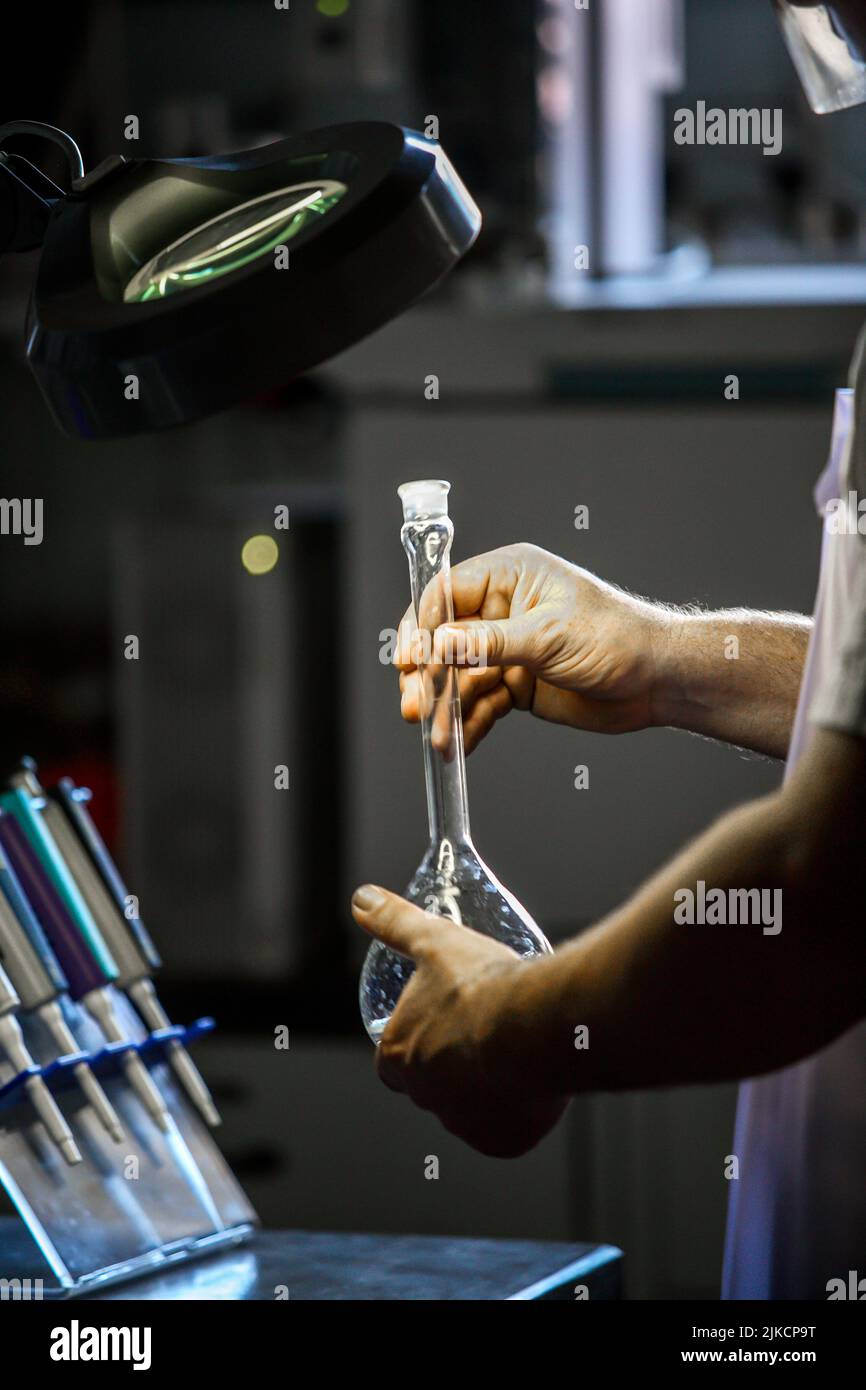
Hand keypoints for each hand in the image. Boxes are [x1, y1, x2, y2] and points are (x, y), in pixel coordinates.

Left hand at [352, 884, 567, 1157]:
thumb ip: (396, 923)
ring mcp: (464, 1124)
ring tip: (511, 1053)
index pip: (391, 1061)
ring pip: (469, 1110)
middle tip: (480, 1033)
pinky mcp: (502, 1142)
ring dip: (483, 1089)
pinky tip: (530, 1084)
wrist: (537, 1025)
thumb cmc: (481, 985)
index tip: (436, 1028)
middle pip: (430, 1087)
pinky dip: (515, 1113)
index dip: (410, 1045)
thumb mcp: (433, 942)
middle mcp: (425, 1097)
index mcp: (399, 1055)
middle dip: (449, 1067)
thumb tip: (363, 900)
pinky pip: (505, 1131)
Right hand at [396, 543, 669, 753]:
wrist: (657, 680)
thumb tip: (437, 644)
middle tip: (416, 707)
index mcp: (509, 576)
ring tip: (438, 738)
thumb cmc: (617, 637)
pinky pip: (479, 704)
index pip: (445, 594)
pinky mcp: (515, 685)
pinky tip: (457, 744)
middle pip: (443, 641)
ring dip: (445, 708)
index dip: (420, 627)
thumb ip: (488, 643)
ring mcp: (507, 650)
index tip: (407, 660)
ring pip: (458, 679)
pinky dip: (467, 724)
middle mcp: (501, 610)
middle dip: (427, 676)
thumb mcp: (547, 636)